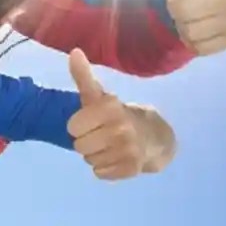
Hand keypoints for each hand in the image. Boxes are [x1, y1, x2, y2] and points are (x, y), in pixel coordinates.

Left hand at [66, 49, 145, 179]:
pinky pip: (100, 173)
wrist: (153, 136)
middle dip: (86, 142)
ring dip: (96, 155)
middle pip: (78, 146)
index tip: (91, 121)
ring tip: (110, 145)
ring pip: (89, 160)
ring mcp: (128, 149)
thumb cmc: (117, 114)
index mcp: (110, 107)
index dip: (78, 126)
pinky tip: (117, 157)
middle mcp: (121, 128)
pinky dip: (105, 168)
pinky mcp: (132, 169)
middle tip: (101, 134)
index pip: (72, 127)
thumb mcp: (100, 95)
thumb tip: (73, 51)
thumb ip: (83, 76)